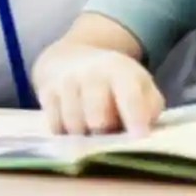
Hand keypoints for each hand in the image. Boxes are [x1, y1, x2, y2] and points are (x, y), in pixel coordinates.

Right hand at [36, 46, 164, 136]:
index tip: (140, 138)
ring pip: (74, 126)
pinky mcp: (46, 93)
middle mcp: (91, 73)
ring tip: (92, 128)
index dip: (135, 119)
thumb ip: (149, 106)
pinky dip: (66, 134)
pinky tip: (75, 125)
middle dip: (105, 133)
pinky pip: (56, 127)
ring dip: (85, 136)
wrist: (71, 57)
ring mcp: (66, 83)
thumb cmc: (114, 81)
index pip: (129, 96)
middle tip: (110, 132)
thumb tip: (145, 130)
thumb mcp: (139, 84)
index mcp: (120, 70)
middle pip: (97, 118)